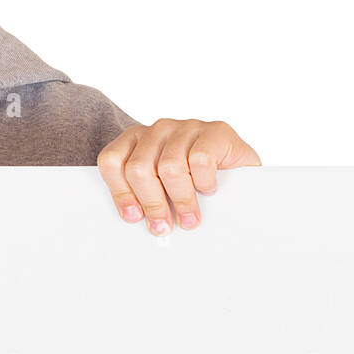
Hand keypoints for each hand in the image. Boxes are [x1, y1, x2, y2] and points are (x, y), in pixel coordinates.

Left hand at [97, 118, 260, 233]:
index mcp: (136, 140)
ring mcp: (187, 127)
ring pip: (170, 167)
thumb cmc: (194, 182)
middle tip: (163, 226)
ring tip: (189, 218)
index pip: (112, 161)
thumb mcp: (162, 188)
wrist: (241, 172)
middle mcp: (159, 129)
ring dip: (180, 199)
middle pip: (139, 168)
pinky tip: (208, 189)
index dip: (120, 192)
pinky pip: (200, 160)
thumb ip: (144, 196)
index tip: (133, 217)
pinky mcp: (215, 131)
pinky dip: (204, 181)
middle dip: (152, 203)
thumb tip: (135, 221)